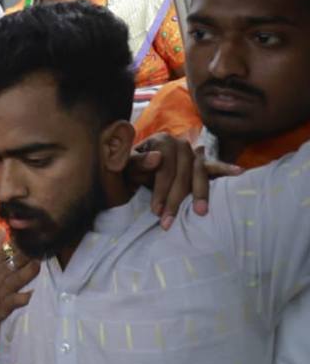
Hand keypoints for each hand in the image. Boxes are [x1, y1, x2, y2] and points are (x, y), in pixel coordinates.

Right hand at [0, 233, 37, 326]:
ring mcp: (4, 289)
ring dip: (34, 270)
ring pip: (27, 276)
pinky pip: (22, 299)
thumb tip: (3, 232)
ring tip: (36, 267)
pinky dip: (28, 294)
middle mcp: (1, 271)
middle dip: (33, 254)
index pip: (15, 246)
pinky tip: (28, 292)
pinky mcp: (5, 305)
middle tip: (36, 253)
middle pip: (24, 259)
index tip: (30, 242)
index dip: (25, 243)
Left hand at [125, 133, 242, 228]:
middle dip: (176, 199)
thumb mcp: (125, 165)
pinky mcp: (201, 162)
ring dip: (200, 193)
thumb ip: (136, 162)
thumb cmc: (130, 167)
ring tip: (200, 212)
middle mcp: (180, 144)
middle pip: (183, 172)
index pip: (165, 166)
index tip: (156, 211)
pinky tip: (239, 172)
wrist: (135, 166)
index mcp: (161, 141)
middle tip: (168, 222)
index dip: (160, 189)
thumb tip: (157, 158)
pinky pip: (214, 166)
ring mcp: (193, 152)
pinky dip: (226, 168)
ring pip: (199, 172)